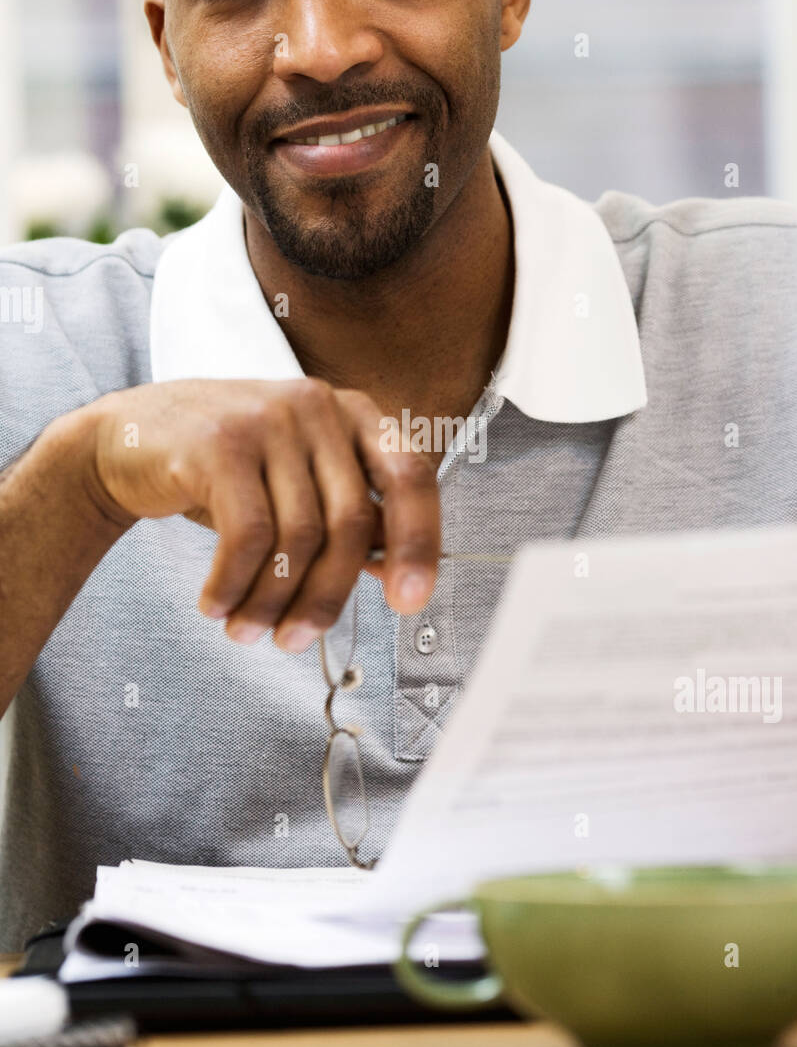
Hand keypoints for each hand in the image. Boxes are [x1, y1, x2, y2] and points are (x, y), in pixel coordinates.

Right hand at [85, 379, 438, 649]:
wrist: (127, 440)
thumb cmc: (222, 469)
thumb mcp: (294, 483)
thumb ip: (345, 516)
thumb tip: (393, 572)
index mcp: (352, 414)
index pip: (410, 476)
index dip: (419, 543)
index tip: (409, 601)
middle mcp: (317, 406)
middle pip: (350, 520)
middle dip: (327, 596)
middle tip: (297, 640)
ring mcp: (268, 417)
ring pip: (298, 535)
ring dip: (273, 600)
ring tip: (248, 630)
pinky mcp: (220, 441)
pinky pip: (248, 534)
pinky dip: (235, 584)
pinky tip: (218, 604)